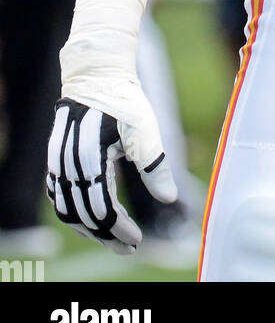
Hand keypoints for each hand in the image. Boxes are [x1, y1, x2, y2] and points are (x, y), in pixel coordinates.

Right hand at [45, 0, 176, 253]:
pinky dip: (73, 212)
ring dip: (88, 228)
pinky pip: (58, 196)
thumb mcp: (145, 130)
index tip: (137, 241)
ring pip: (67, 210)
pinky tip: (90, 218)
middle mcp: (69, 166)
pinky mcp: (56, 159)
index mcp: (91, 160)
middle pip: (83, 216)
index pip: (102, 210)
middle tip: (129, 247)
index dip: (119, 231)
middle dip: (106, 236)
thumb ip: (155, 166)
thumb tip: (170, 198)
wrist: (96, 75)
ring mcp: (58, 163)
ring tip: (112, 237)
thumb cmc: (124, 100)